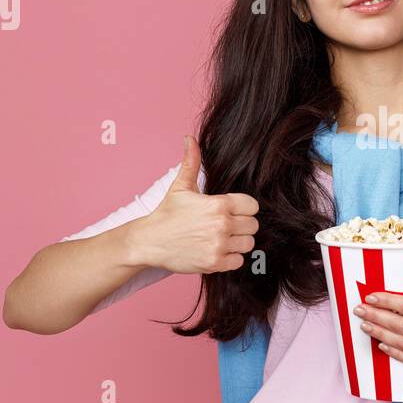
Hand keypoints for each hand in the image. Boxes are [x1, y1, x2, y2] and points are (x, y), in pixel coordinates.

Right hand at [128, 135, 259, 274]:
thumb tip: (190, 138)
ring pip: (248, 243)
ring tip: (221, 238)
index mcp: (219, 204)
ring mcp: (219, 245)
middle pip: (253, 225)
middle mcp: (222, 224)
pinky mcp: (215, 263)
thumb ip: (191, 162)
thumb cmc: (167, 213)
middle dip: (242, 225)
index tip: (232, 211)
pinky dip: (230, 258)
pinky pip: (238, 261)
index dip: (244, 208)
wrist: (149, 241)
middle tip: (225, 226)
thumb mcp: (180, 186)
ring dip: (237, 242)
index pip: (253, 206)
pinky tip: (216, 250)